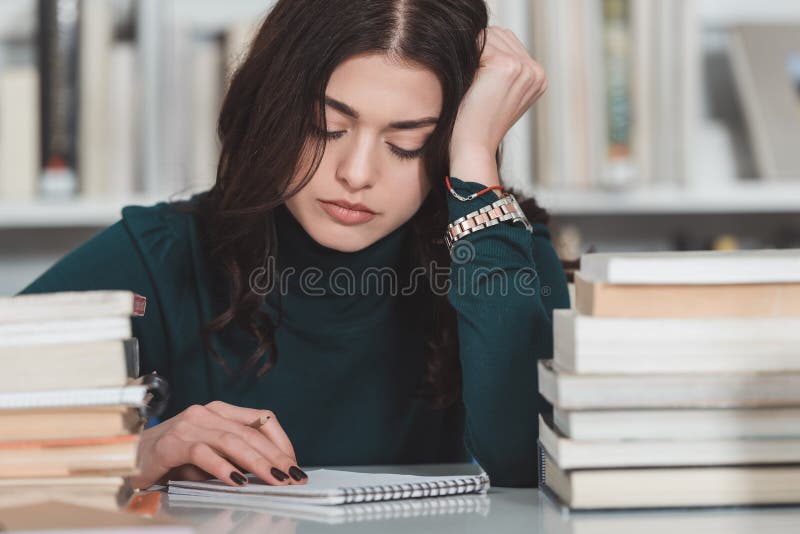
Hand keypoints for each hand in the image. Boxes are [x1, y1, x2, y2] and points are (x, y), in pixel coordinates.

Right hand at [130, 401, 306, 488]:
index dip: (282, 442)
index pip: (262, 420)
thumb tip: (272, 474)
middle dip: (277, 457)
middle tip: (293, 477)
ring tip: (275, 480)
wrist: (125, 459)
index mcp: (221, 412)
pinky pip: (203, 453)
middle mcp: (207, 412)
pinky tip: (238, 481)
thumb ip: (236, 458)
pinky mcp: (172, 443)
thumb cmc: (172, 460)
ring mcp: (189, 425)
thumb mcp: (211, 456)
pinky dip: (223, 468)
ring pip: (232, 440)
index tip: (295, 465)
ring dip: (258, 462)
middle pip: (252, 432)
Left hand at [449, 26, 547, 186]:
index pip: (507, 41)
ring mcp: (524, 67)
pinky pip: (478, 46)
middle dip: (479, 52)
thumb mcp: (497, 92)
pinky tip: (469, 84)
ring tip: (472, 84)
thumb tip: (482, 33)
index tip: (478, 81)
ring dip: (473, 56)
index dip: (485, 54)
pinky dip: (467, 61)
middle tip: (472, 83)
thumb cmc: (478, 123)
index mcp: (538, 77)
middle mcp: (536, 71)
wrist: (474, 146)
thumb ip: (500, 66)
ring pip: (489, 37)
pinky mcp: (507, 66)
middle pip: (499, 35)